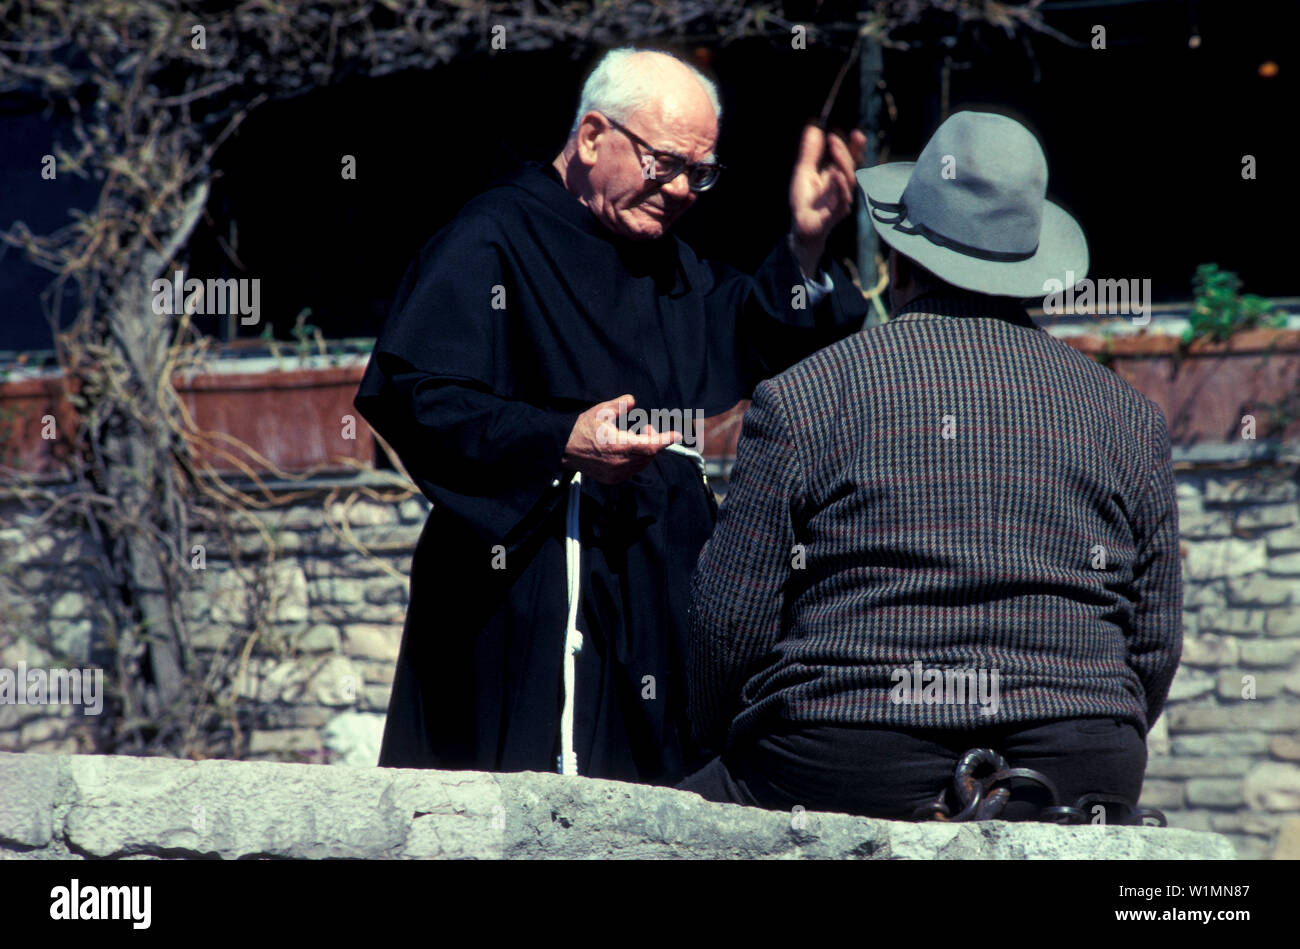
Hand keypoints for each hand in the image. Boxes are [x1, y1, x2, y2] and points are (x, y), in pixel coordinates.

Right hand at [562, 394, 680, 484]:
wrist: (563, 450)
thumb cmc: (580, 429)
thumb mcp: (599, 411)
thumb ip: (619, 405)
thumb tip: (631, 400)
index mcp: (617, 446)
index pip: (649, 446)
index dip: (665, 441)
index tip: (676, 435)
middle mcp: (619, 463)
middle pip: (648, 456)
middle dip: (653, 442)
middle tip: (646, 428)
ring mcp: (615, 474)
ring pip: (641, 464)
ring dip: (645, 452)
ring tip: (637, 437)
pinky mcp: (611, 479)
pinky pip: (632, 471)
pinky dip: (636, 460)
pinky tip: (628, 450)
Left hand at [788, 124, 866, 276]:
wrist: (801, 227)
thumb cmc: (805, 201)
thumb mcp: (804, 172)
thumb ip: (810, 153)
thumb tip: (813, 129)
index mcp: (836, 177)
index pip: (849, 159)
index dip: (855, 147)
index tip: (857, 133)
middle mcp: (842, 188)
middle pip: (849, 168)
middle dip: (844, 152)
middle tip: (833, 139)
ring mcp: (841, 201)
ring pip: (848, 182)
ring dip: (842, 165)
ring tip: (835, 150)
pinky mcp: (834, 214)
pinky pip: (841, 200)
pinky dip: (840, 187)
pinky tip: (836, 175)